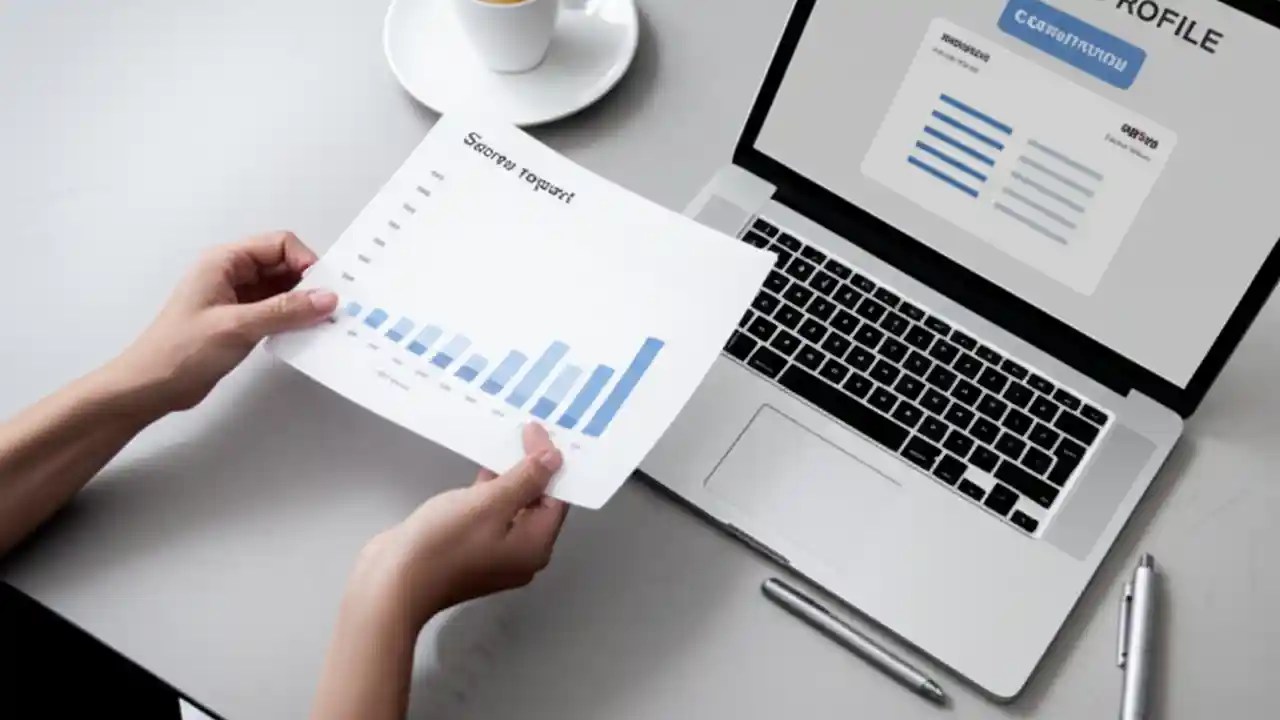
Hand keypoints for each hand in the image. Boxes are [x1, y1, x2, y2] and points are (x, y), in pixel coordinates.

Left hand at [108, 231, 337, 414]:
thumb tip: (328, 298)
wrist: (150, 387)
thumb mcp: (237, 326)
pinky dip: (293, 319)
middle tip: (333, 307)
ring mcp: (237, 298)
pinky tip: (307, 333)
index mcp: (225, 261)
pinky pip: (276, 311)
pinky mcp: (242, 322)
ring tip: (325, 322)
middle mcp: (233, 274)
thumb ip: (285, 311)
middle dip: (309, 283)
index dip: (306, 261)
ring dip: (303, 303)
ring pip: (282, 289)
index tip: (326, 288)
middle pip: (283, 265)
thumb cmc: (182, 350)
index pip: (279, 244)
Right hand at [352, 423, 569, 628]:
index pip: (556, 498)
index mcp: (535, 546)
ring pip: (511, 508)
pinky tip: (482, 468)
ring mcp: (493, 554)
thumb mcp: (490, 503)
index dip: (550, 464)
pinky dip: (488, 493)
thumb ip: (526, 478)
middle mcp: (521, 553)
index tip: (535, 432)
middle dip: (532, 469)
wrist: (392, 583)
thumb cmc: (446, 542)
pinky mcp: (469, 550)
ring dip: (509, 478)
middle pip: (536, 504)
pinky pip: (489, 515)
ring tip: (506, 441)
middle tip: (525, 431)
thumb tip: (555, 458)